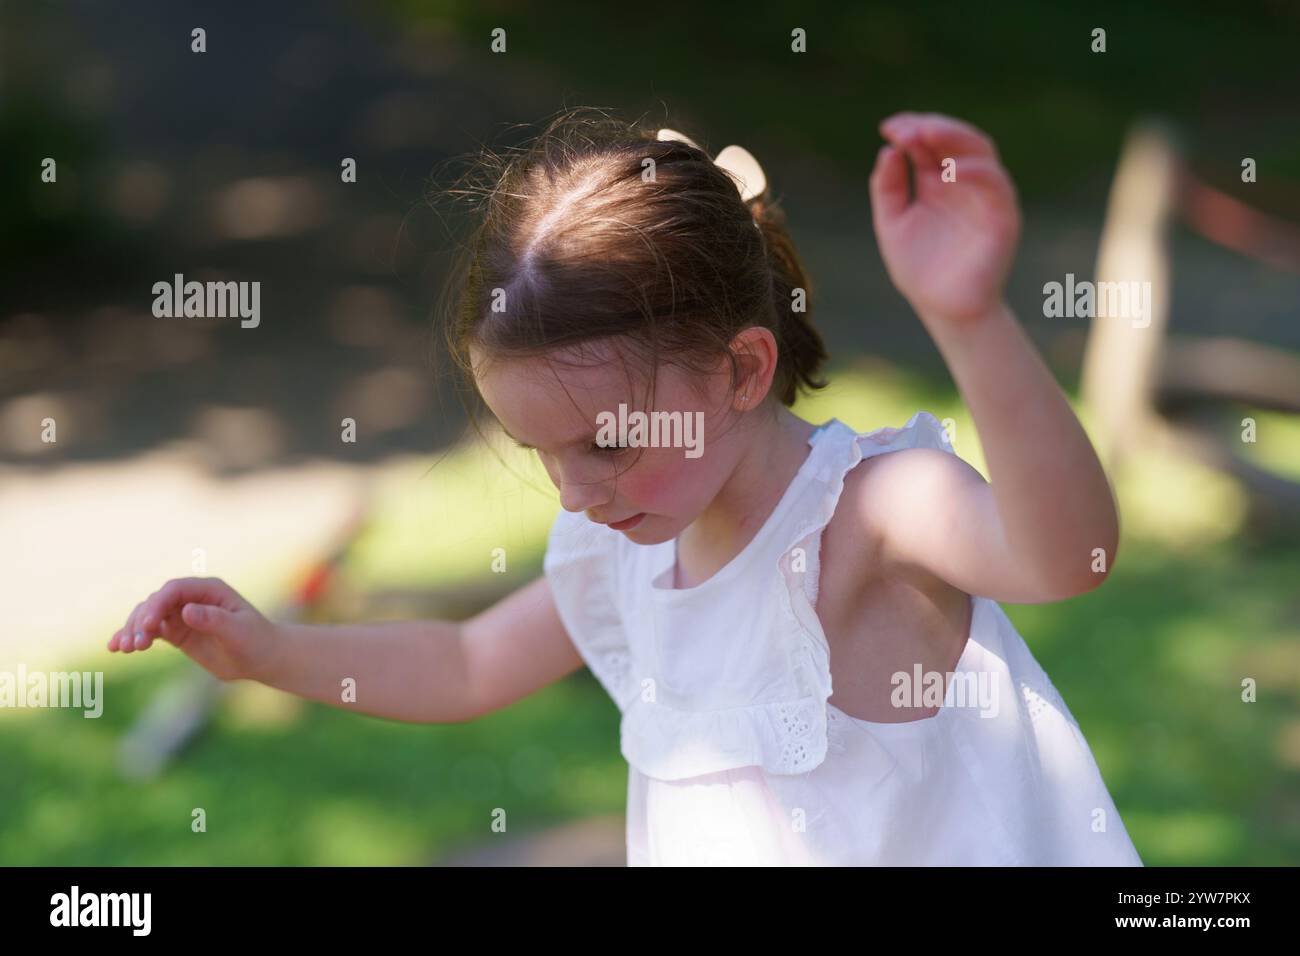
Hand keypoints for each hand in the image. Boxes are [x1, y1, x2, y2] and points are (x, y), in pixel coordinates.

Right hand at [109, 576, 280, 682]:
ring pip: (148, 616)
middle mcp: (192, 598)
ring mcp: (182, 614)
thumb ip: (213, 620)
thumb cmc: (256, 640)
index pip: (174, 590)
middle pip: (156, 602)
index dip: (157, 605)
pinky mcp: (177, 631)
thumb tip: (187, 611)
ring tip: (126, 649)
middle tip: (135, 644)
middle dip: (141, 620)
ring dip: (133, 630)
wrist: (262, 657)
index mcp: (209, 589)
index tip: (148, 625)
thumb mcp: (238, 631)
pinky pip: (150, 631)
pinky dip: (133, 637)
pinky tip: (116, 648)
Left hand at [870, 112, 1020, 322]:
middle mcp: (962, 183)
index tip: (888, 127)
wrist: (943, 309)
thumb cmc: (919, 269)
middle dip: (932, 127)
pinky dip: (978, 172)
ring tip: (927, 134)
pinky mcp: (1003, 216)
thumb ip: (888, 189)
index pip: (928, 143)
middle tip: (906, 128)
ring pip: (980, 152)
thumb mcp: (891, 224)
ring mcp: (985, 196)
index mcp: (936, 182)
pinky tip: (953, 169)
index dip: (911, 128)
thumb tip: (887, 151)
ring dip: (955, 138)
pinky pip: (997, 185)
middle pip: (955, 139)